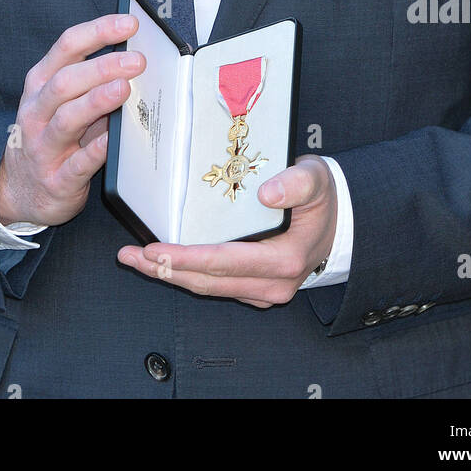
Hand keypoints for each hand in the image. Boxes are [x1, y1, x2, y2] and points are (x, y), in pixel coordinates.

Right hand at [0, 13, 145, 226]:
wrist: (19, 190)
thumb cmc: (49, 137)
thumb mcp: (61, 103)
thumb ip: (92, 83)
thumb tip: (133, 59)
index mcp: (41, 84)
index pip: (67, 47)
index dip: (98, 32)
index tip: (128, 24)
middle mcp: (37, 111)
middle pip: (66, 81)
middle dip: (102, 67)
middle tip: (136, 61)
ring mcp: (44, 146)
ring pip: (67, 118)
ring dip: (97, 101)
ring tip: (124, 89)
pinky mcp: (57, 180)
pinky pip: (78, 163)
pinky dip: (97, 149)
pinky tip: (115, 138)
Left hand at [116, 155, 336, 306]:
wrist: (340, 220)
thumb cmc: (324, 196)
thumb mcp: (315, 179)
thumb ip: (296, 182)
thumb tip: (266, 193)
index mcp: (285, 260)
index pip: (224, 262)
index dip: (186, 258)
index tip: (154, 250)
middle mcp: (273, 284)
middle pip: (209, 282)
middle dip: (166, 270)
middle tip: (130, 255)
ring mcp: (265, 291)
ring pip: (208, 288)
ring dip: (170, 275)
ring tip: (135, 259)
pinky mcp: (256, 289)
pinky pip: (216, 285)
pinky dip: (187, 275)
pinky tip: (164, 261)